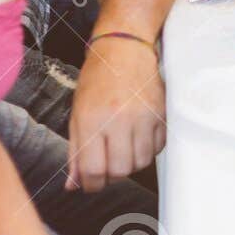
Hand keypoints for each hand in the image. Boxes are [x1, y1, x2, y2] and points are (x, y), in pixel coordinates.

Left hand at [66, 35, 165, 191]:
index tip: (91, 182)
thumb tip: (73, 185)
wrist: (124, 49)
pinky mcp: (161, 113)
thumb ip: (75, 152)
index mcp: (92, 120)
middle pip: (121, 171)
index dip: (91, 184)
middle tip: (107, 165)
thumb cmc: (97, 80)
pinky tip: (138, 137)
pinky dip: (148, 149)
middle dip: (112, 175)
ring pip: (142, 162)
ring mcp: (143, 116)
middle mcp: (119, 119)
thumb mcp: (77, 115)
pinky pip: (158, 147)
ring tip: (123, 149)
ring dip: (132, 163)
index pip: (93, 170)